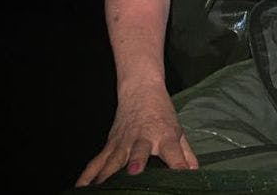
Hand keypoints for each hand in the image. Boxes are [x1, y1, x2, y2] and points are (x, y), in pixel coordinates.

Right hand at [76, 82, 197, 185]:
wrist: (141, 91)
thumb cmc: (162, 114)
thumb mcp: (178, 130)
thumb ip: (186, 154)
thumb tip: (195, 173)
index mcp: (165, 136)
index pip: (174, 152)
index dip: (179, 164)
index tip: (183, 174)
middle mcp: (143, 139)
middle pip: (140, 151)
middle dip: (136, 161)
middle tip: (135, 171)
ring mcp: (124, 142)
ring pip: (114, 159)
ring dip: (108, 173)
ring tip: (102, 188)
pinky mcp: (110, 145)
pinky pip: (96, 162)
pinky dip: (88, 175)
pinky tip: (81, 187)